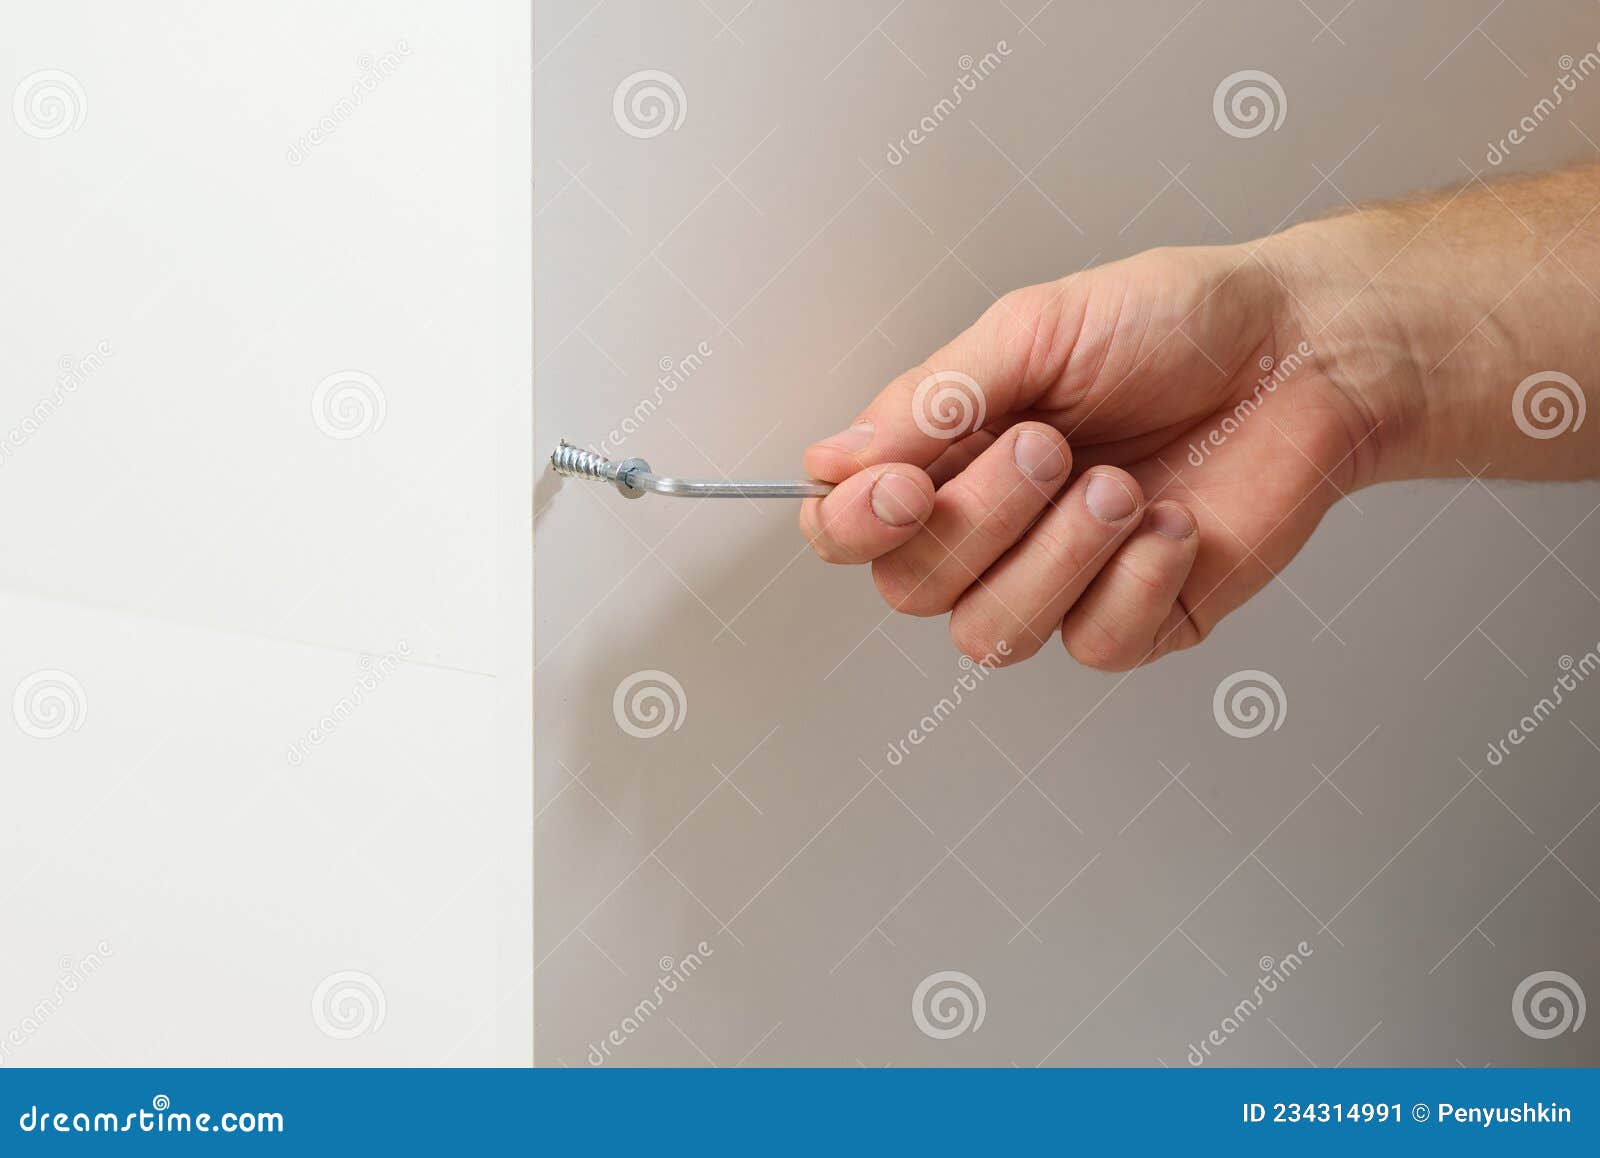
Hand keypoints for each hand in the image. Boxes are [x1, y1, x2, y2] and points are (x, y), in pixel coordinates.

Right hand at [798, 238, 1389, 670]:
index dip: (856, 525)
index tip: (906, 488)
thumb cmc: (1176, 323)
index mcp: (948, 454)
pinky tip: (1171, 523)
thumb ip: (933, 400)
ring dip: (1057, 555)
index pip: (849, 526)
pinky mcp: (1135, 620)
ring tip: (1122, 485)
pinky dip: (1133, 581)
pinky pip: (1092, 644)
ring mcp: (1059, 581)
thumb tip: (832, 460)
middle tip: (1050, 446)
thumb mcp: (1036, 329)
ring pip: (993, 634)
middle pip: (913, 587)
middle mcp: (990, 528)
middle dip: (980, 522)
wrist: (1306, 352)